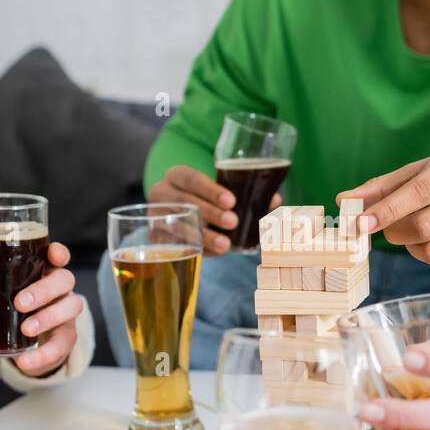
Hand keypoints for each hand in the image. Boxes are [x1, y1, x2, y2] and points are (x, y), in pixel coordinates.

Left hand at [0, 242, 83, 377]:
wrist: (30, 343)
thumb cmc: (16, 308)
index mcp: (44, 273)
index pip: (58, 257)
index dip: (59, 253)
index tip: (53, 255)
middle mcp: (60, 290)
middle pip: (65, 280)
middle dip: (45, 290)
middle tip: (20, 303)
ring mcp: (67, 313)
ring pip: (72, 307)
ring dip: (49, 317)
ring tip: (26, 329)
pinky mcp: (66, 338)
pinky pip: (61, 345)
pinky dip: (43, 355)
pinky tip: (25, 361)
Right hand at [148, 164, 280, 255]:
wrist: (172, 211)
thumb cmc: (202, 198)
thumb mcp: (217, 190)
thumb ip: (244, 193)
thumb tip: (275, 199)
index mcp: (176, 175)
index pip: (191, 179)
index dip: (211, 190)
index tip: (231, 201)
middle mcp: (160, 193)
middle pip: (184, 202)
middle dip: (210, 213)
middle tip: (233, 221)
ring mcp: (154, 216)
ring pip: (178, 226)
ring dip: (203, 236)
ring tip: (226, 244)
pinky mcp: (154, 237)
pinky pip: (175, 246)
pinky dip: (197, 250)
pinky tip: (215, 254)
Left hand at [338, 145, 429, 276]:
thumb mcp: (423, 168)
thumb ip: (383, 186)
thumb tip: (343, 201)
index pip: (416, 193)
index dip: (386, 211)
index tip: (360, 224)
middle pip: (423, 228)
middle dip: (396, 233)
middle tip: (393, 227)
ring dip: (414, 249)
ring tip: (418, 234)